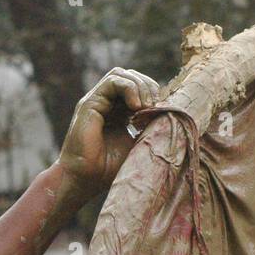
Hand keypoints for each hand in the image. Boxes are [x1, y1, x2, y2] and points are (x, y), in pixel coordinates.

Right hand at [56, 67, 158, 199]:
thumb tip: (170, 112)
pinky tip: (137, 106)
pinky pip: (113, 81)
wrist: (85, 180)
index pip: (138, 88)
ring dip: (140, 86)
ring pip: (122, 74)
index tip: (163, 109)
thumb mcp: (138, 144)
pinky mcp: (89, 103)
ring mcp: (96, 101)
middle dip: (149, 86)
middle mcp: (106, 104)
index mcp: (118, 112)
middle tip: (156, 105)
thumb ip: (150, 127)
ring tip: (146, 106)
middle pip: (131, 77)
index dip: (153, 92)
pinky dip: (129, 88)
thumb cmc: (108, 168)